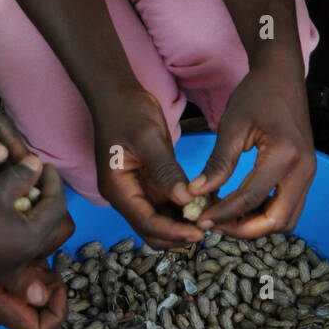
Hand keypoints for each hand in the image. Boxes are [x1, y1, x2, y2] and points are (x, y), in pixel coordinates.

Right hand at [0, 162, 72, 279]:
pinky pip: (11, 239)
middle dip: (42, 194)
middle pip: (46, 220)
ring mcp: (6, 264)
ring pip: (29, 230)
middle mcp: (22, 257)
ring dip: (27, 206)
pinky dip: (12, 219)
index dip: (53, 181)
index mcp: (29, 239)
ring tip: (18, 185)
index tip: (43, 163)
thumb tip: (37, 164)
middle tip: (34, 174)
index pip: (56, 206)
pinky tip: (1, 203)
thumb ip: (21, 176)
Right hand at [0, 260, 67, 328]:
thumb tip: (43, 296)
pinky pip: (26, 281)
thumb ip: (20, 281)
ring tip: (30, 254)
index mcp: (5, 313)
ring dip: (41, 272)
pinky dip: (31, 266)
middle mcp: (7, 311)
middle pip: (44, 311)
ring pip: (38, 292)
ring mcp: (4, 298)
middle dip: (50, 286)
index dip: (57, 312)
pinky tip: (23, 251)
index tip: (54, 284)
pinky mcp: (1, 285)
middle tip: (41, 263)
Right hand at [94, 89, 196, 249]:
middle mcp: (125, 195)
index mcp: (118, 189)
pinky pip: (167, 204)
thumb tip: (185, 201)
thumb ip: (166, 170)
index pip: (146, 223)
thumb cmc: (127, 110)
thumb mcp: (149, 138)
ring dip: (183, 223)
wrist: (117, 94)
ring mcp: (137, 190)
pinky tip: (206, 201)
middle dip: (178, 234)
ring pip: (161, 221)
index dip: (173, 232)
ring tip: (211, 214)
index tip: (200, 232)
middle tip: (209, 227)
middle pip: (152, 230)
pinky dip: (184, 207)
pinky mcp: (149, 182)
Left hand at [187, 67, 316, 237]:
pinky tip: (241, 207)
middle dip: (244, 229)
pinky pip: (289, 206)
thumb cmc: (256, 94)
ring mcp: (308, 173)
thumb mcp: (232, 125)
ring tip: (225, 218)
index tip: (200, 219)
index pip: (252, 198)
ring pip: (286, 219)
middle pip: (277, 220)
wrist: (282, 76)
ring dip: (256, 225)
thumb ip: (218, 162)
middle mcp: (304, 169)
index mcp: (285, 154)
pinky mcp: (305, 173)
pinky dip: (266, 214)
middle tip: (214, 224)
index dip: (224, 214)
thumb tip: (196, 193)